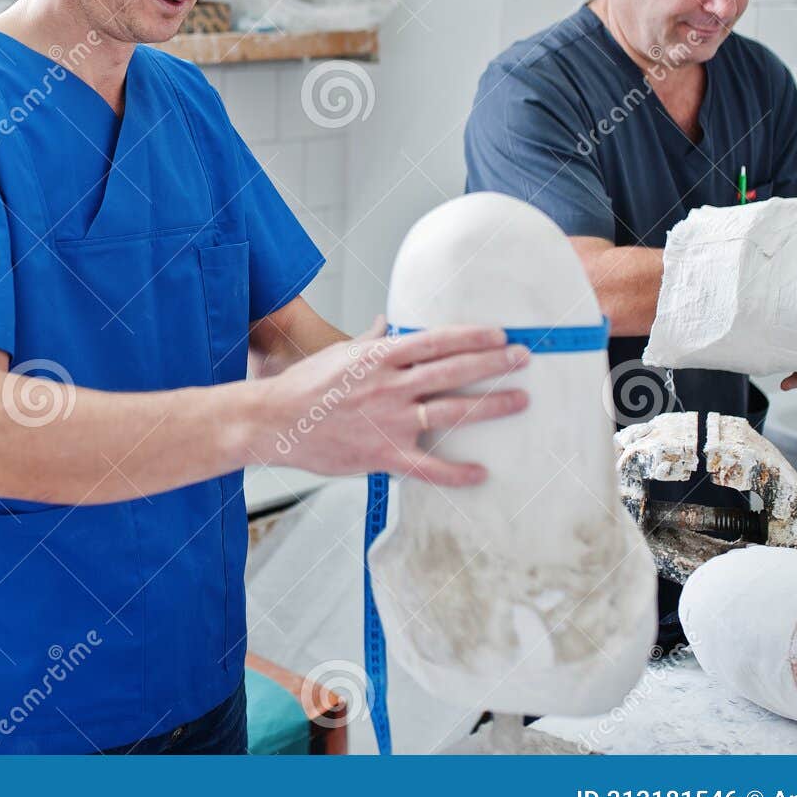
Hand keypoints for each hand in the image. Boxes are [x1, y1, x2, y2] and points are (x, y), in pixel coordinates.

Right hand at [249, 316, 529, 487]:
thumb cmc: (301, 387)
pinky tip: (481, 473)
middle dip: (494, 363)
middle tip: (523, 359)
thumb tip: (386, 323)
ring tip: (520, 399)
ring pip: (452, 410)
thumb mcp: (335, 354)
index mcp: (379, 357)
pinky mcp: (383, 454)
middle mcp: (390, 385)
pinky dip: (457, 472)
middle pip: (453, 369)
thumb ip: (367, 339)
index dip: (472, 336)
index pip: (436, 340)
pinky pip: (429, 467)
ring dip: (491, 404)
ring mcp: (389, 420)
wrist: (273, 422)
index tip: (499, 334)